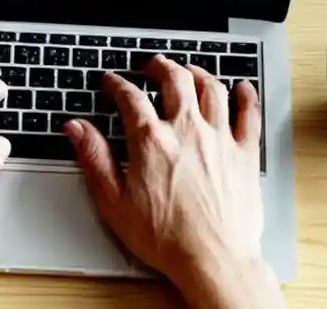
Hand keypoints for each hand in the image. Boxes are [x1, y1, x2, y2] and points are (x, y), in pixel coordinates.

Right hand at [64, 56, 282, 308]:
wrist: (213, 259)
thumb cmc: (166, 237)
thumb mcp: (114, 201)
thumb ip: (94, 158)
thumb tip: (77, 129)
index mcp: (152, 141)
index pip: (130, 97)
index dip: (117, 84)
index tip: (111, 81)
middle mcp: (188, 130)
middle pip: (175, 79)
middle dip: (160, 66)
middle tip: (152, 65)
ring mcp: (220, 139)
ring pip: (212, 88)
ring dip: (198, 73)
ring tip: (189, 71)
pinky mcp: (245, 154)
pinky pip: (249, 114)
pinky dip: (246, 96)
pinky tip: (243, 87)